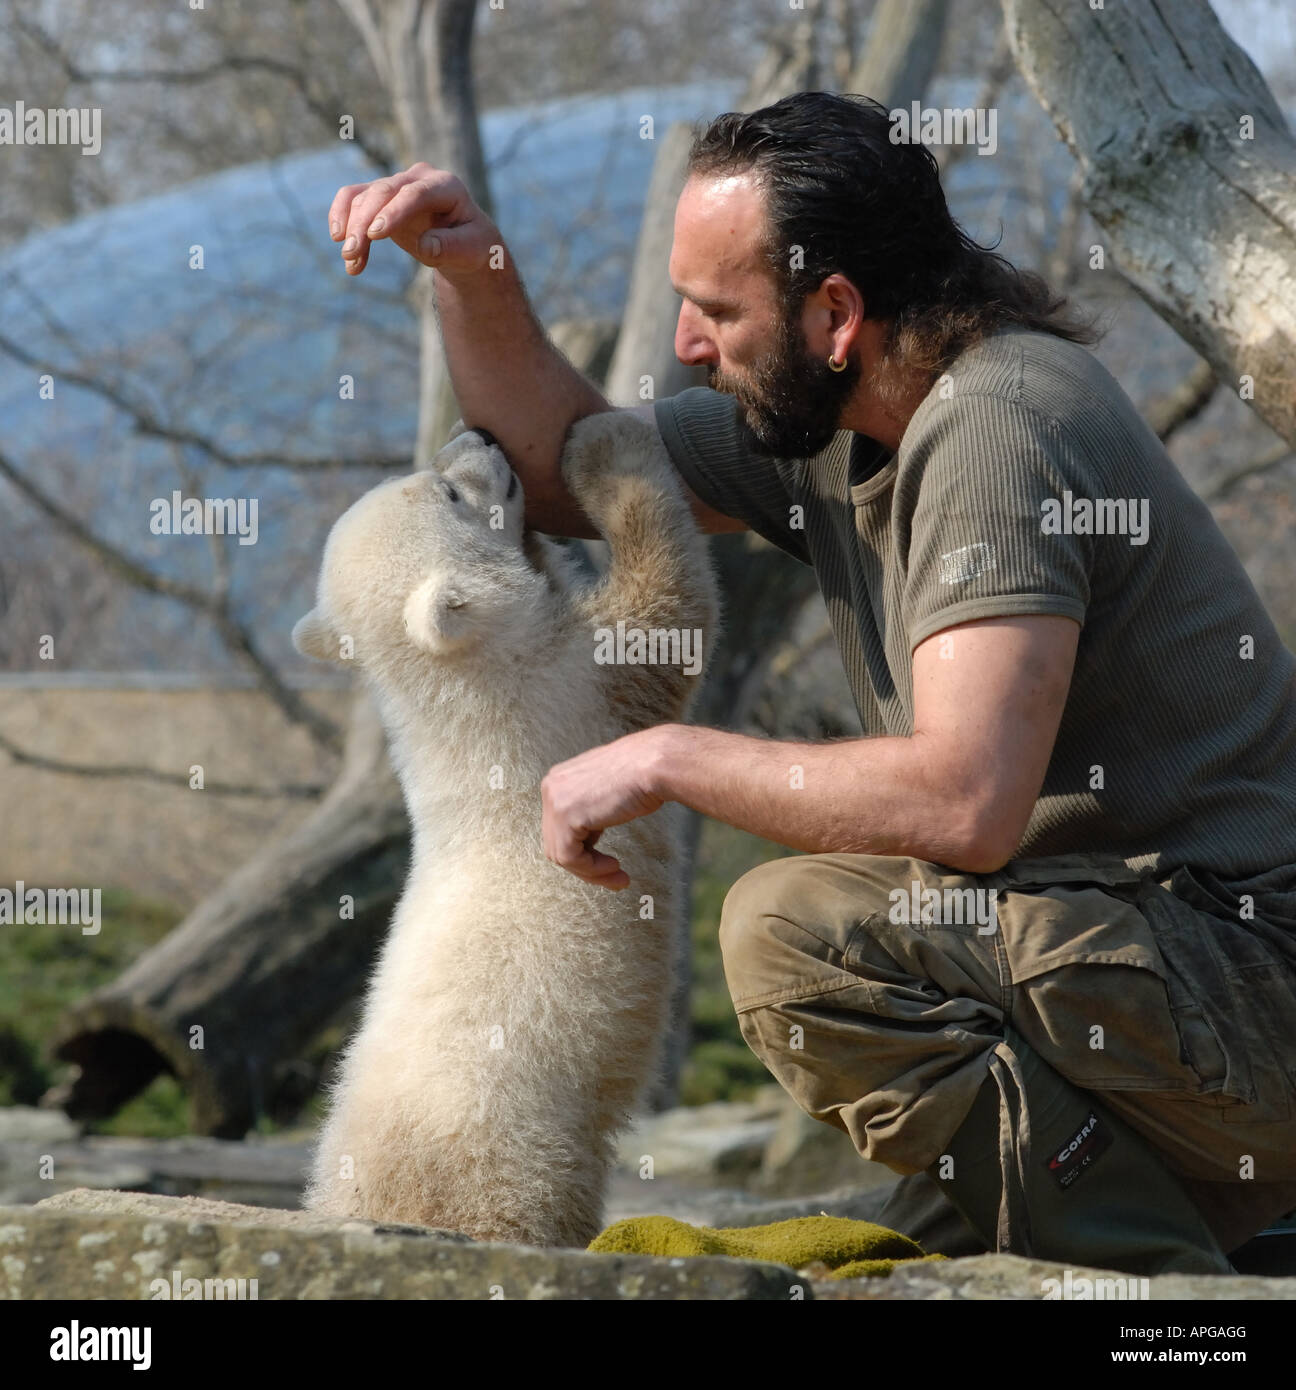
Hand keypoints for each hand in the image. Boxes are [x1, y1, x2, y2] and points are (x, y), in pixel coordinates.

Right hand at [328, 163, 498, 277]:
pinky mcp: (381, 199)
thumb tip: (425, 245)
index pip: (415, 194)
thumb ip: (452, 246)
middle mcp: (419, 178)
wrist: (464, 242)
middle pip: (383, 191)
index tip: (374, 234)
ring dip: (351, 228)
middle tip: (350, 251)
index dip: (394, 212)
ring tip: (351, 262)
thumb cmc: (472, 244)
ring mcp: (397, 185)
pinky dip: (345, 224)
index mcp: (446, 186)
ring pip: (363, 196)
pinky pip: (354, 202)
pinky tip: (345, 252)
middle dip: (363, 221)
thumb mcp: (473, 250)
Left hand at [540, 728, 672, 889]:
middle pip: (556, 842)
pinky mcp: (566, 816)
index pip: (559, 826)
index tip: (610, 863)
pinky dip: (591, 869)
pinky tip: (615, 867)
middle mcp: (552, 787)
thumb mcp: (607, 791)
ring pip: (561, 854)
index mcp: (560, 779)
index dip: (584, 849)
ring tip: (618, 877)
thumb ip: (590, 807)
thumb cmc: (643, 775)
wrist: (655, 764)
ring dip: (590, 871)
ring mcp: (555, 801)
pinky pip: (570, 858)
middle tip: (615, 876)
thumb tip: (587, 837)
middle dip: (585, 865)